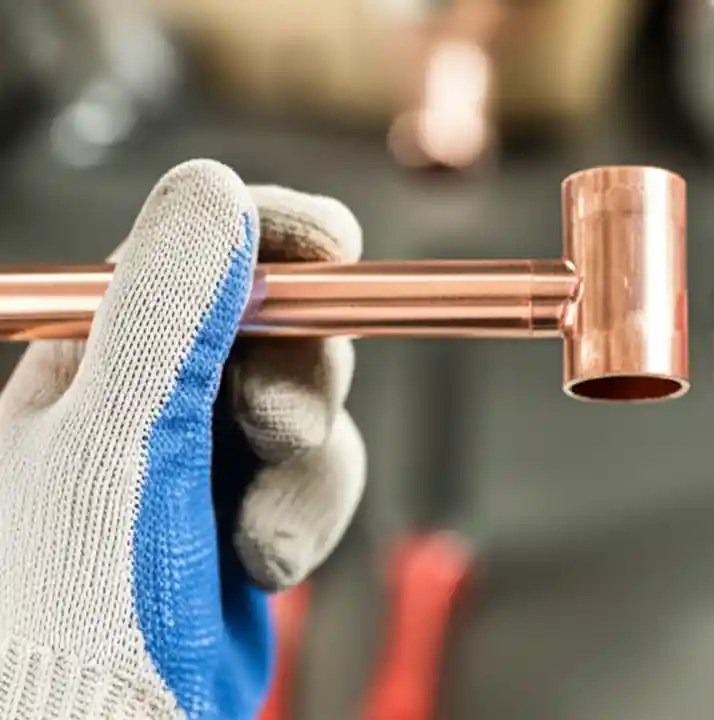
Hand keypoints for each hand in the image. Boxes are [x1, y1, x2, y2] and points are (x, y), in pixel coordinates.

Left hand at [0, 160, 364, 718]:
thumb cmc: (70, 599)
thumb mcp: (112, 434)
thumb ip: (165, 308)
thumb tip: (212, 191)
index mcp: (96, 351)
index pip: (199, 250)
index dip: (272, 237)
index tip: (331, 249)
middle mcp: (153, 392)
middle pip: (278, 321)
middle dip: (296, 374)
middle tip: (275, 425)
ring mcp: (206, 453)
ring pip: (313, 402)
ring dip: (305, 467)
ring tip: (257, 529)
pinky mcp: (251, 507)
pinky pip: (320, 474)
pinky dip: (307, 516)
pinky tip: (263, 561)